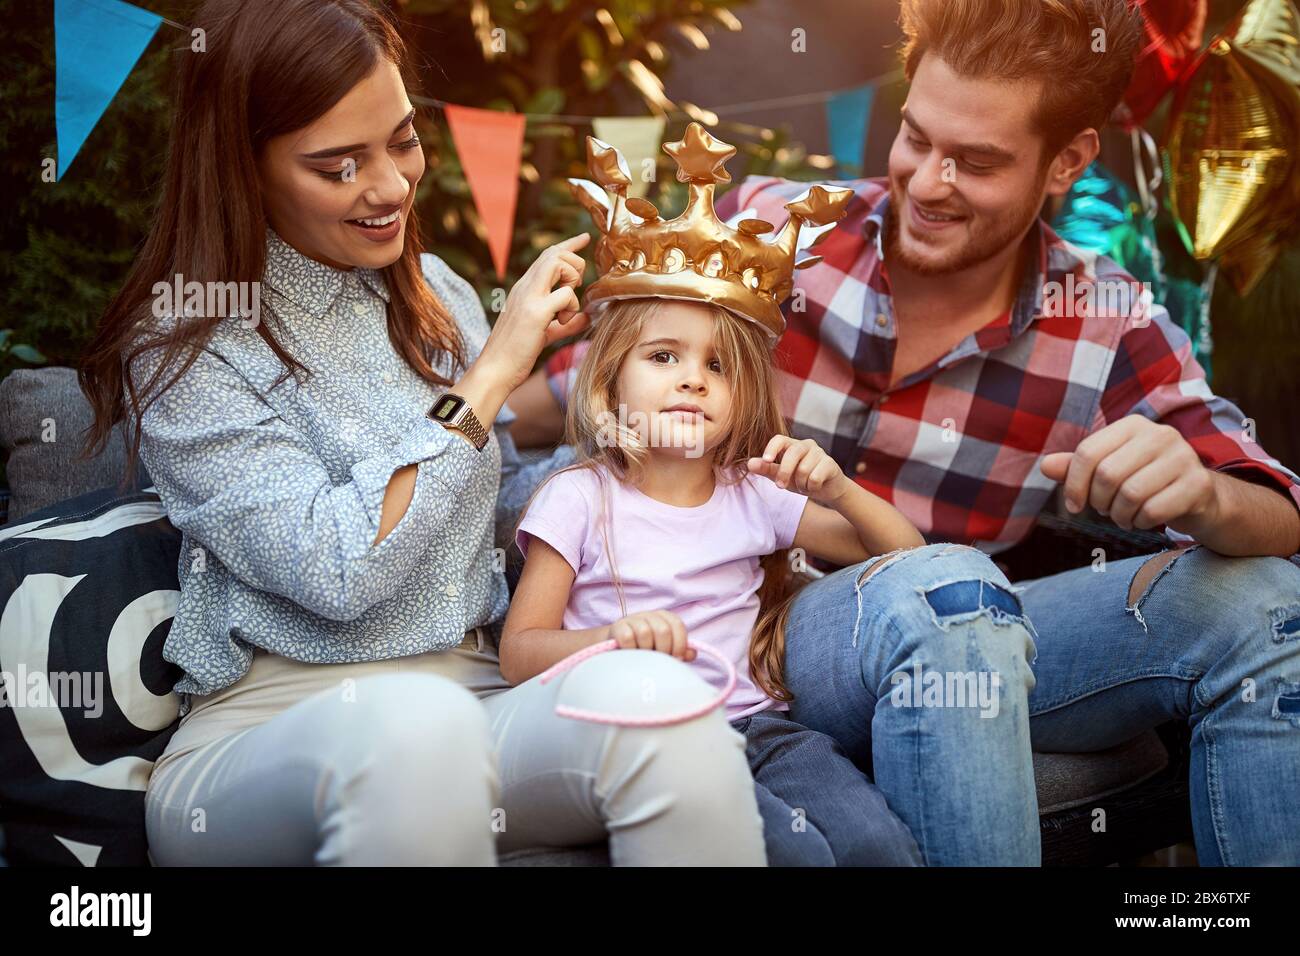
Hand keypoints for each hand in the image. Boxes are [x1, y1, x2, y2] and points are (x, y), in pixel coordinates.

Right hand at [477, 233, 591, 391]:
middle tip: (576, 289)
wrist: (494, 371)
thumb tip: (586, 318)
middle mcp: (524, 287)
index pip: (547, 256)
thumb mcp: (544, 333)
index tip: (584, 238)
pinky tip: (564, 322)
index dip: (568, 245)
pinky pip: (565, 295)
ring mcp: (528, 297)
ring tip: (566, 309)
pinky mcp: (535, 312)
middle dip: (575, 263)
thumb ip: (564, 323)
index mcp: (524, 289)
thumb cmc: (515, 354)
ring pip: (558, 263)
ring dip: (572, 282)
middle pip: (554, 252)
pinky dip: (572, 307)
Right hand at [608, 610, 696, 661]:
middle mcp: (650, 615)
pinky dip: (631, 649)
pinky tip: (631, 654)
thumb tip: (692, 653)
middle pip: (663, 630)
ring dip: (646, 650)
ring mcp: (633, 619)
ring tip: (643, 658)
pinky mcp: (618, 627)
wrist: (619, 647)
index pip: (677, 625)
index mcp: (665, 618)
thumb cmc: (647, 649)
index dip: (679, 644)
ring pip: (645, 633)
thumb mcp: (665, 649)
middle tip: (659, 661)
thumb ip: (680, 651)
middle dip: (663, 650)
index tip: (676, 659)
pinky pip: (627, 637)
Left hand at [746, 435, 850, 503]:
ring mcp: (819, 452)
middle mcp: (806, 445)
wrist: (826, 489)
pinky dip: (811, 487)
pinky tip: (814, 486)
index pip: (779, 439)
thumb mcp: (781, 475)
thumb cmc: (800, 479)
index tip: (766, 460)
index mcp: (791, 445)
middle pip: (792, 454)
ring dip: (800, 484)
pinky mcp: (830, 463)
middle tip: (780, 486)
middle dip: (784, 472)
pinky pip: (815, 477)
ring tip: (803, 485)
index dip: (772, 448)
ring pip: (803, 469)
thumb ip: (766, 469)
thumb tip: (749, 464)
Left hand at [1039, 415, 1220, 532]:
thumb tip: (1045, 465)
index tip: (1074, 505)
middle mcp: (1160, 434)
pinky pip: (1154, 510)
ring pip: (1130, 494)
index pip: (1087, 452)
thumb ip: (1077, 467)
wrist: (1200, 497)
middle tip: (1105, 510)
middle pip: (1107, 474)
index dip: (1073, 484)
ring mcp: (1183, 457)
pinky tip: (1144, 520)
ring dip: (1120, 515)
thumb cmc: (1145, 481)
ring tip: (1124, 517)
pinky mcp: (1198, 484)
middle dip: (1099, 502)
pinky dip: (1141, 522)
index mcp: (1133, 425)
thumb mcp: (1110, 470)